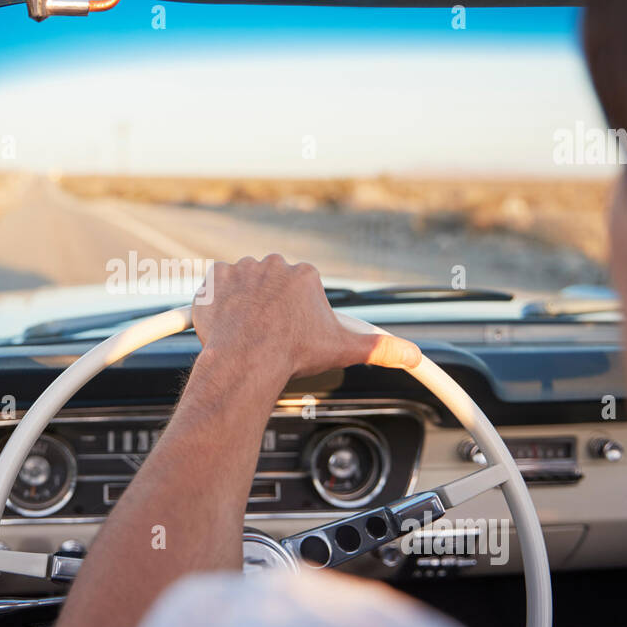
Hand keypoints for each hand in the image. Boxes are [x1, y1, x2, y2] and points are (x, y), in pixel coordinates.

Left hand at [192, 255, 421, 384]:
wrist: (247, 361)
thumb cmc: (292, 354)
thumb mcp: (342, 350)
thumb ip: (379, 347)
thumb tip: (411, 353)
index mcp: (304, 275)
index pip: (300, 289)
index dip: (296, 313)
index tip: (292, 330)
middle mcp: (273, 265)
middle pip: (272, 284)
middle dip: (270, 306)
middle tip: (269, 333)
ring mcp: (242, 269)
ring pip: (244, 284)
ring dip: (244, 302)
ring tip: (247, 331)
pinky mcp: (214, 278)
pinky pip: (215, 284)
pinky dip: (217, 300)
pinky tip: (225, 320)